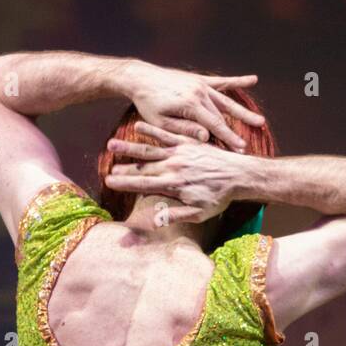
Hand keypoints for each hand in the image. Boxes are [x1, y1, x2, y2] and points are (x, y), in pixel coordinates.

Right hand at [104, 122, 245, 223]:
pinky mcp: (188, 143)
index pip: (144, 184)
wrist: (239, 175)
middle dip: (123, 167)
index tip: (109, 182)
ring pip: (151, 149)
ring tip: (112, 144)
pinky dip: (153, 130)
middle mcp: (174, 167)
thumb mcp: (199, 213)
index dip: (125, 183)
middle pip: (143, 167)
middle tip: (105, 166)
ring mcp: (181, 153)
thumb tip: (155, 219)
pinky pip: (168, 135)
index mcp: (174, 185)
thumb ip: (176, 214)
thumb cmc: (220, 197)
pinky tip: (138, 125)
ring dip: (130, 147)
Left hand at [124, 65, 264, 149]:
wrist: (140, 78)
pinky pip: (222, 82)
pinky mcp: (200, 80)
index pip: (214, 126)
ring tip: (260, 122)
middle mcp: (199, 93)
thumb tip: (205, 136)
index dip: (228, 139)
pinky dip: (237, 81)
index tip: (240, 150)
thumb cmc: (148, 104)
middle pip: (223, 116)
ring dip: (243, 112)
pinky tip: (253, 80)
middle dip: (237, 132)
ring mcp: (201, 85)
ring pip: (226, 101)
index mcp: (190, 105)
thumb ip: (184, 129)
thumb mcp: (161, 121)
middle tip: (249, 146)